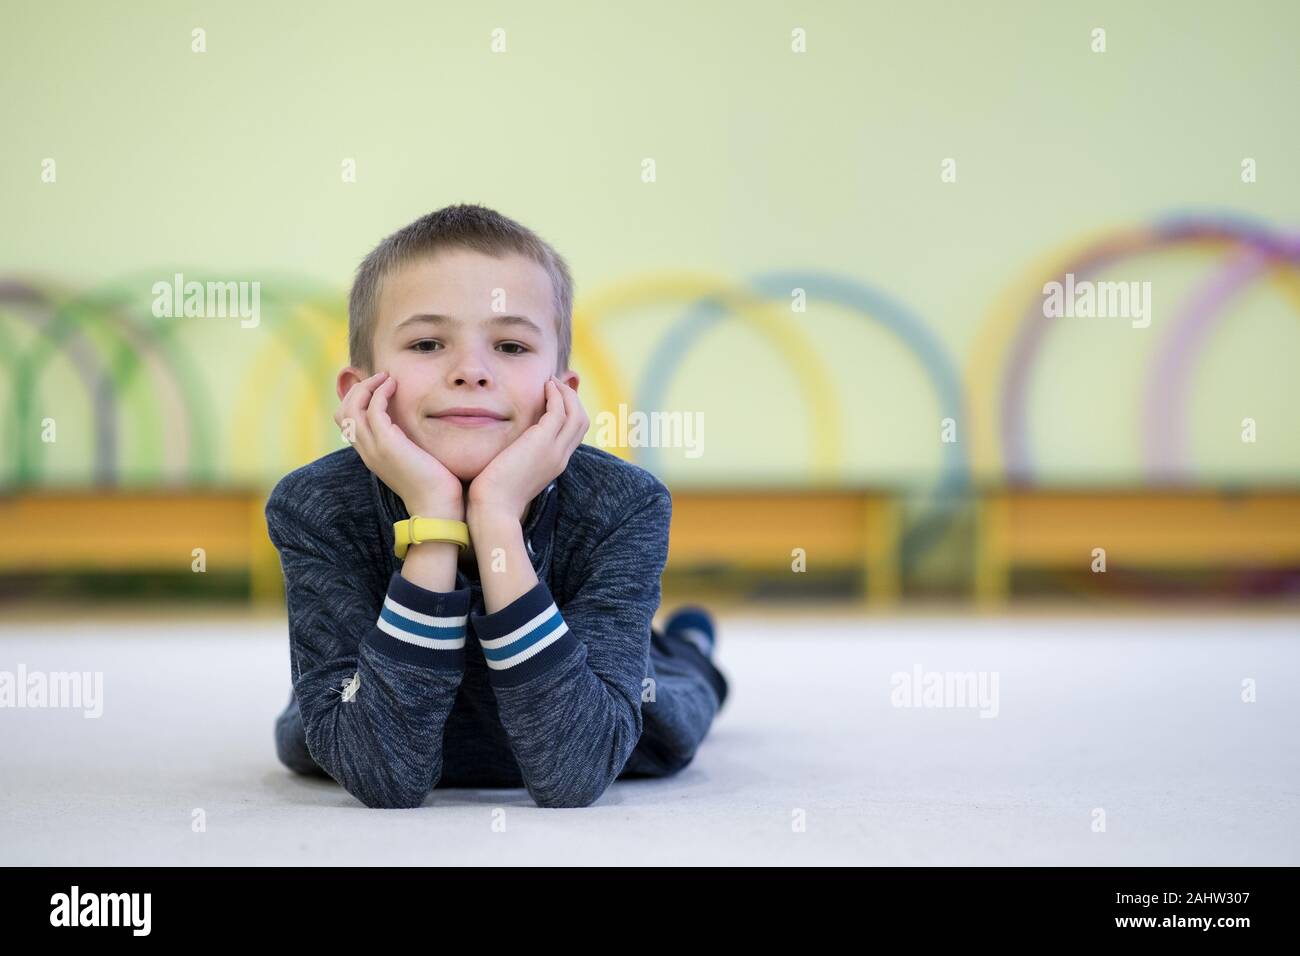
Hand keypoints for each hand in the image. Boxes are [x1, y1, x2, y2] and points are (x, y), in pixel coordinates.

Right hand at [334, 371, 464, 518]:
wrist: (437, 506)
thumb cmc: (433, 483)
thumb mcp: (412, 458)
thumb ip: (405, 442)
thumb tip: (412, 426)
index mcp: (370, 453)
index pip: (346, 421)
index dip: (355, 399)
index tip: (377, 387)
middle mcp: (366, 450)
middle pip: (342, 411)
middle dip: (357, 389)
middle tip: (380, 379)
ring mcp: (373, 448)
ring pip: (351, 407)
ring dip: (367, 386)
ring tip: (386, 378)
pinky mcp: (387, 444)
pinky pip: (373, 409)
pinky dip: (380, 392)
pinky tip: (394, 385)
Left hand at [467, 376, 588, 522]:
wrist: (493, 509)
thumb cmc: (495, 496)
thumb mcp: (513, 474)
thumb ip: (518, 458)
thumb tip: (509, 451)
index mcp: (555, 464)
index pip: (574, 433)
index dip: (570, 412)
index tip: (555, 398)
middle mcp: (561, 457)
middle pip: (582, 421)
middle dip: (573, 399)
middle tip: (555, 385)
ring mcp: (555, 450)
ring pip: (576, 413)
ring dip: (566, 393)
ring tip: (550, 381)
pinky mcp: (543, 442)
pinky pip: (559, 410)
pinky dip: (556, 394)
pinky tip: (544, 386)